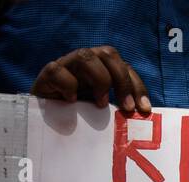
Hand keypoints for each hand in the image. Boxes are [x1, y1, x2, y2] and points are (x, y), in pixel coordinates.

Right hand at [31, 46, 151, 112]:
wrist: (45, 121)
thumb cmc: (78, 118)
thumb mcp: (101, 114)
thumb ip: (117, 111)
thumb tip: (141, 119)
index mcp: (101, 69)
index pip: (124, 67)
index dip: (137, 86)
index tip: (144, 110)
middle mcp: (85, 63)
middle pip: (108, 53)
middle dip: (121, 80)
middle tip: (126, 107)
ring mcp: (66, 66)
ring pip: (85, 55)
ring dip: (99, 79)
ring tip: (100, 104)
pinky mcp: (47, 75)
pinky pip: (57, 70)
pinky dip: (67, 85)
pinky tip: (71, 101)